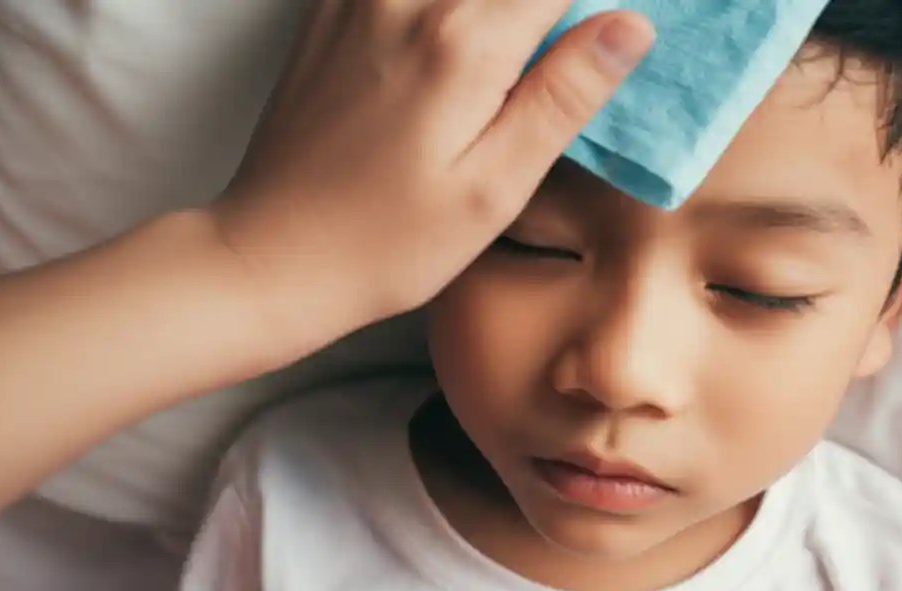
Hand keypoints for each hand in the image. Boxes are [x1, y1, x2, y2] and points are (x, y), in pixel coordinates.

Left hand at [208, 0, 653, 361]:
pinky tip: (464, 38)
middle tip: (564, 52)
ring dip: (504, 9)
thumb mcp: (494, 190)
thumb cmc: (390, 243)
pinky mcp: (331, 8)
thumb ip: (563, 96)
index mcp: (464, 41)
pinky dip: (450, 5)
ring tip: (519, 53)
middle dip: (550, 7)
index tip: (616, 28)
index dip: (598, 5)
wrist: (270, 255)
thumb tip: (631, 25)